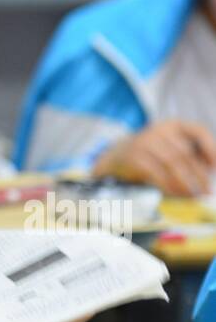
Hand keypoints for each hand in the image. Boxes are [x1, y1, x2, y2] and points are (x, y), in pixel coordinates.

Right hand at [91, 120, 215, 196]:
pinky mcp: (134, 157)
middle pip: (185, 153)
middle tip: (207, 191)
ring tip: (193, 196)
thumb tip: (210, 173)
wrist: (116, 155)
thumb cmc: (151, 153)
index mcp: (173, 125)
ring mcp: (145, 142)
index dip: (210, 148)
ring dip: (186, 184)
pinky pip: (157, 174)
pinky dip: (169, 187)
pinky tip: (176, 195)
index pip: (197, 130)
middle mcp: (159, 129)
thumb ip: (189, 155)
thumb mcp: (170, 146)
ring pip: (172, 164)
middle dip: (199, 175)